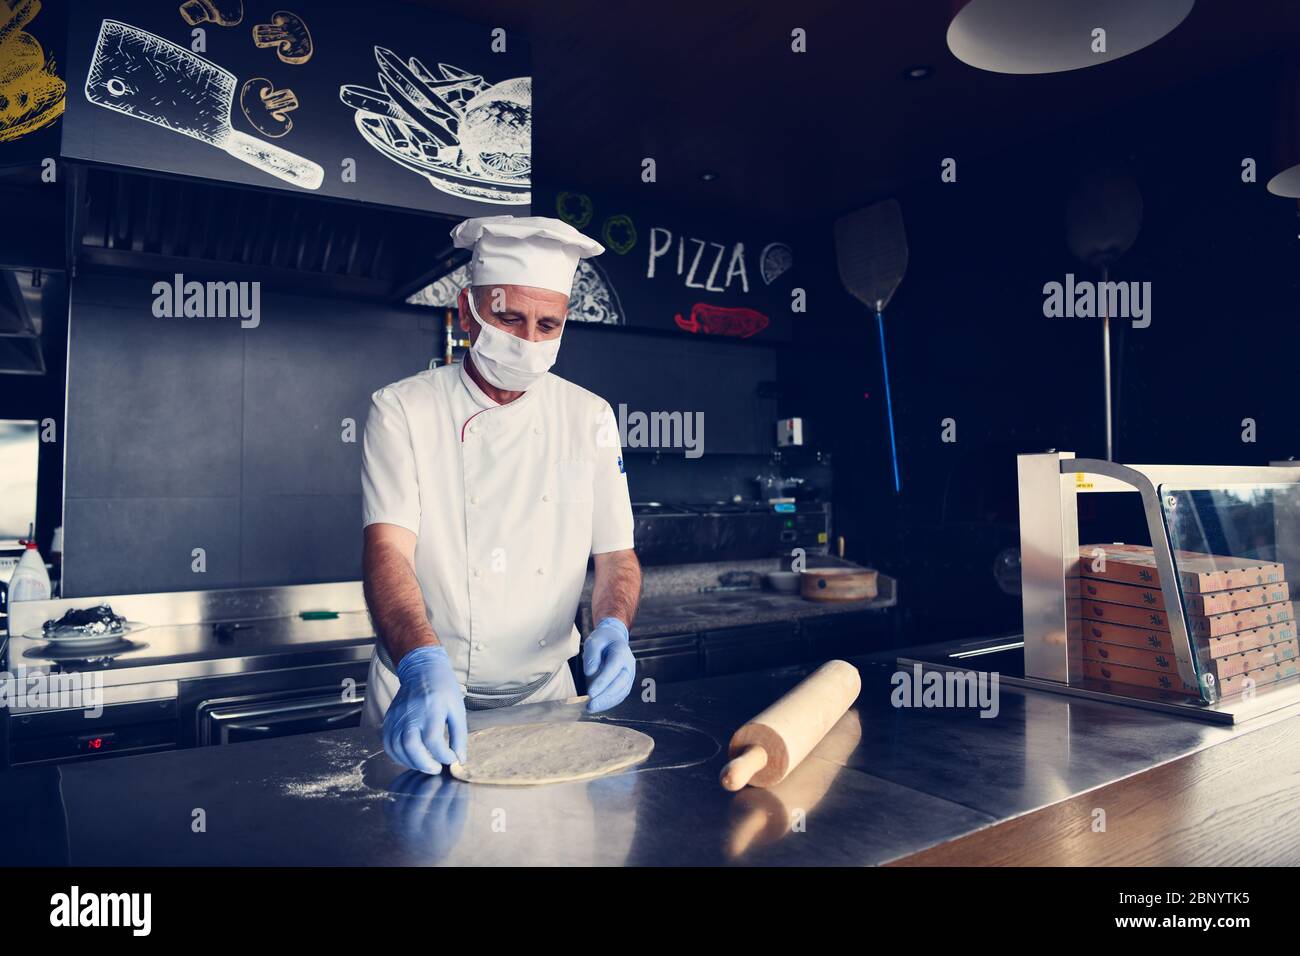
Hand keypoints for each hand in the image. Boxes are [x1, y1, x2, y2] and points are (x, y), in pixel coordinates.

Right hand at [382, 645, 466, 773]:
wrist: (421, 670)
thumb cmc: (443, 689)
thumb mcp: (458, 709)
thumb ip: (459, 736)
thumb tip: (460, 759)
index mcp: (432, 709)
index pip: (433, 740)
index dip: (444, 755)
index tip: (451, 759)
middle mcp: (412, 714)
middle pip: (411, 746)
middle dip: (424, 764)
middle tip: (436, 768)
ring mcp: (397, 717)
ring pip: (397, 747)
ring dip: (411, 763)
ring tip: (425, 764)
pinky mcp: (389, 719)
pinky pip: (388, 743)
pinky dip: (398, 756)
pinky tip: (411, 758)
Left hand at [582, 618, 634, 712]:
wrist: (614, 639)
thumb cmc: (602, 640)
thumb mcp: (594, 640)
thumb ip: (592, 655)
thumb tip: (589, 673)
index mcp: (621, 651)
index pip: (613, 668)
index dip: (603, 681)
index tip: (590, 692)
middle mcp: (629, 664)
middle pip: (620, 683)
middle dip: (605, 696)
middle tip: (590, 705)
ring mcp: (629, 674)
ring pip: (622, 692)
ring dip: (607, 702)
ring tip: (591, 708)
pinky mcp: (626, 682)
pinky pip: (620, 695)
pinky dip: (610, 702)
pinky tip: (598, 706)